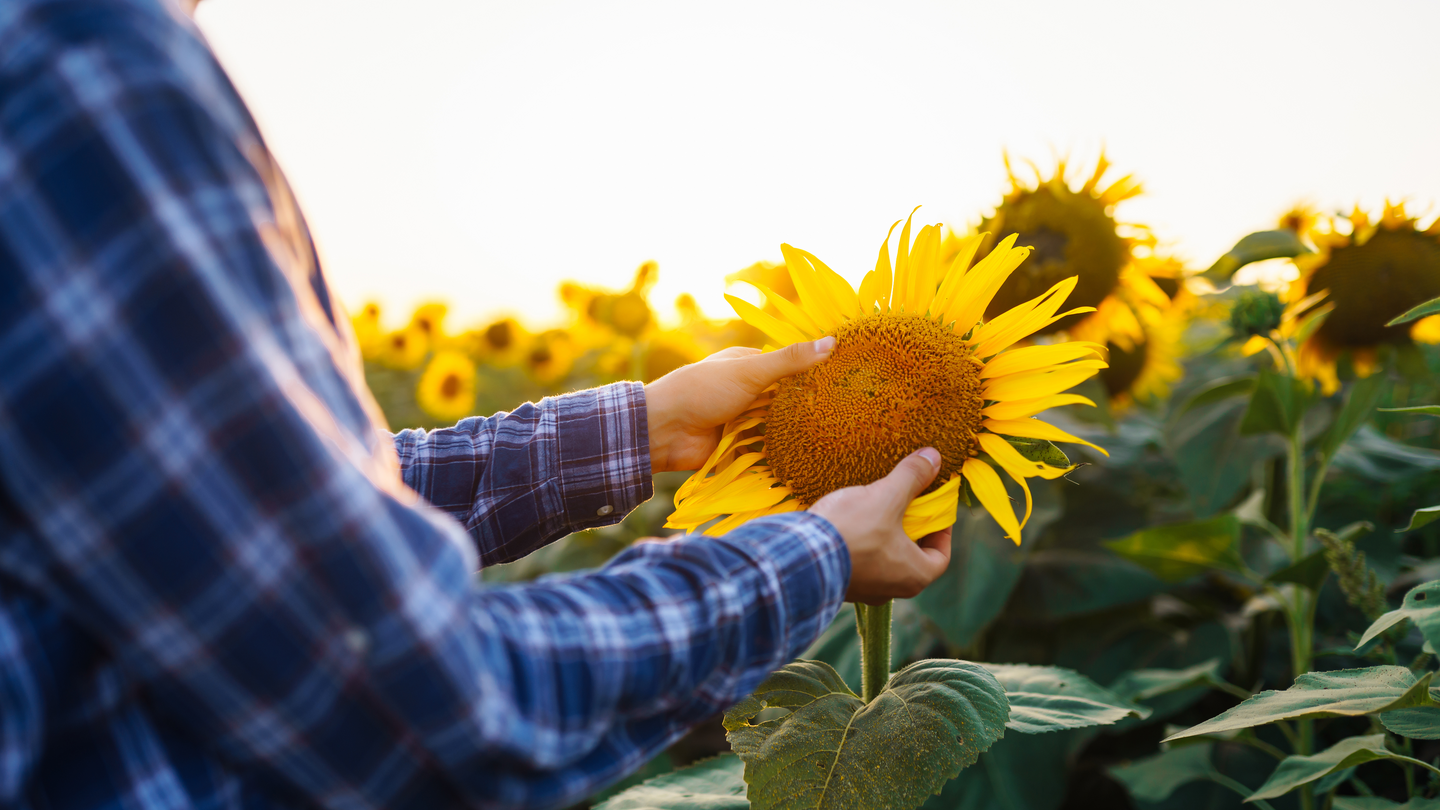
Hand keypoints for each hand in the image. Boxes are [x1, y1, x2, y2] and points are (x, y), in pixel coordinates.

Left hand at [644, 337, 834, 473]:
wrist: (663, 431)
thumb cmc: (703, 390)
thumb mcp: (750, 371)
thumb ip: (790, 360)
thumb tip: (833, 341)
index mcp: (747, 365)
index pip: (787, 366)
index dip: (813, 372)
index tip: (846, 380)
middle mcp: (746, 391)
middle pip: (784, 399)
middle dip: (807, 406)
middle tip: (846, 414)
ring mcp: (741, 420)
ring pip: (776, 425)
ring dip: (795, 432)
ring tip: (835, 438)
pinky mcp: (736, 446)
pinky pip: (763, 450)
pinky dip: (779, 453)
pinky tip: (808, 459)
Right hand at [809, 448, 953, 603]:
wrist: (798, 555)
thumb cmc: (852, 532)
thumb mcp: (886, 497)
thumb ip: (911, 477)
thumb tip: (934, 457)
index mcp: (913, 575)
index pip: (940, 556)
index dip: (941, 530)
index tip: (933, 509)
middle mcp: (892, 590)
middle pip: (911, 556)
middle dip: (909, 529)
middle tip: (904, 502)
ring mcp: (864, 589)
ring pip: (883, 560)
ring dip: (883, 536)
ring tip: (875, 507)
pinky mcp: (840, 582)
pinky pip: (858, 561)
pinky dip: (860, 542)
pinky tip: (850, 520)